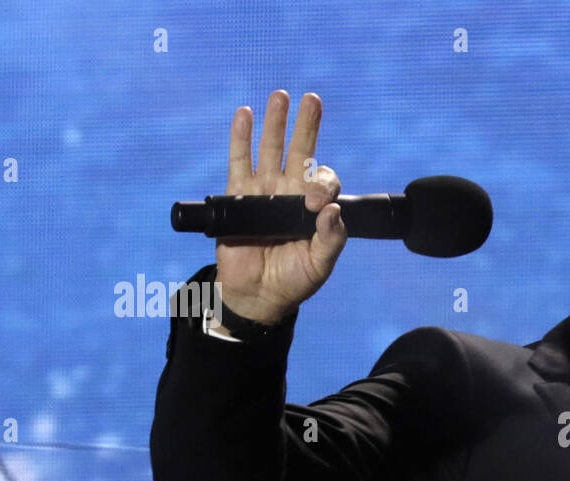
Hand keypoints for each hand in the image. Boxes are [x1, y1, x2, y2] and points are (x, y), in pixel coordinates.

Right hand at [215, 90, 346, 323]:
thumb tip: (331, 211)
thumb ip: (331, 239)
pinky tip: (245, 114)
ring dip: (275, 123)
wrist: (258, 296)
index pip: (323, 180)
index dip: (322, 182)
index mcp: (313, 207)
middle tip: (311, 100)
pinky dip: (240, 138)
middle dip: (306, 126)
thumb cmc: (294, 280)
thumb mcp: (321, 263)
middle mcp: (290, 193)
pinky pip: (239, 163)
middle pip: (300, 152)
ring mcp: (263, 192)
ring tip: (280, 96)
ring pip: (270, 150)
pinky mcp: (238, 197)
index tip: (316, 202)